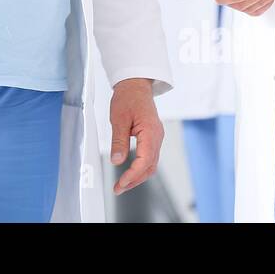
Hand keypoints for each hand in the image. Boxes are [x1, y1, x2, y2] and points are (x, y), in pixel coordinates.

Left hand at [109, 78, 163, 194]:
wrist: (136, 85)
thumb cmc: (128, 97)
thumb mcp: (119, 119)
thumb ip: (119, 141)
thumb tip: (117, 161)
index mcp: (150, 132)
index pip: (144, 161)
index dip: (132, 175)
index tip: (120, 183)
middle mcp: (157, 137)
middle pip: (150, 166)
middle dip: (135, 180)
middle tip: (119, 188)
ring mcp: (157, 137)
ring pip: (151, 164)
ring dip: (138, 176)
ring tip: (123, 184)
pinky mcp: (153, 137)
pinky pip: (150, 157)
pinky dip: (141, 167)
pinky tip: (130, 172)